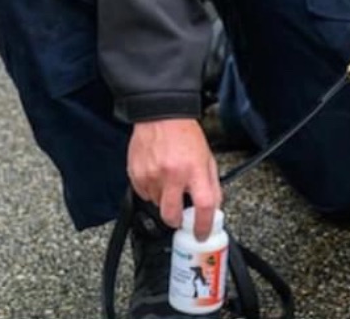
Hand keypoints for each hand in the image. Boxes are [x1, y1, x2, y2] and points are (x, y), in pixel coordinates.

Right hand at [127, 118, 221, 239]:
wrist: (161, 114)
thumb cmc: (185, 134)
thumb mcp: (207, 157)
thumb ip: (211, 184)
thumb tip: (213, 208)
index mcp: (194, 169)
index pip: (203, 206)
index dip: (204, 225)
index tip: (202, 234)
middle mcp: (173, 174)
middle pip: (171, 216)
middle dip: (176, 221)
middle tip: (180, 215)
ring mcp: (152, 175)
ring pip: (156, 205)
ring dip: (163, 200)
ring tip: (168, 180)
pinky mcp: (137, 175)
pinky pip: (144, 195)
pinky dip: (151, 191)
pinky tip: (157, 175)